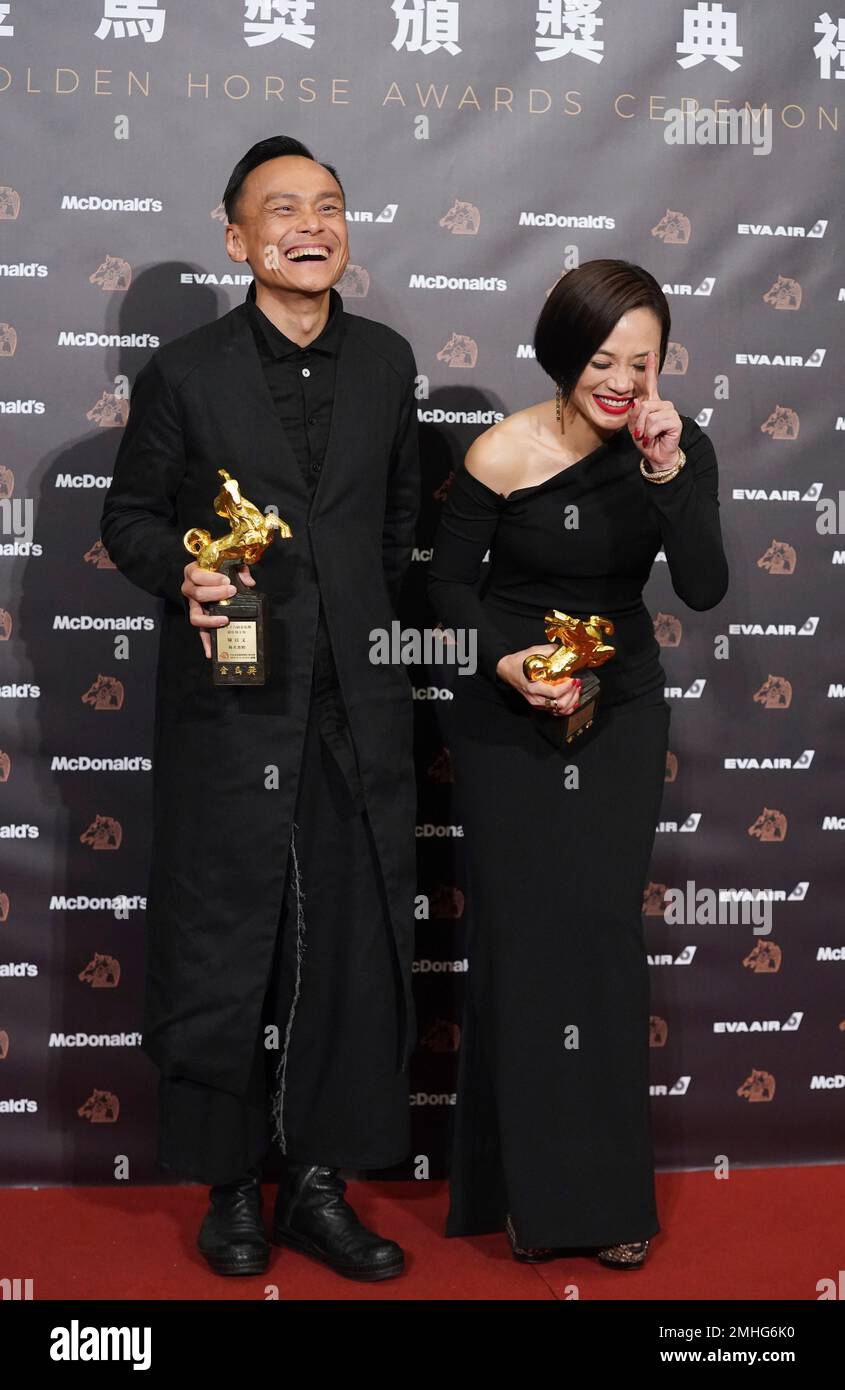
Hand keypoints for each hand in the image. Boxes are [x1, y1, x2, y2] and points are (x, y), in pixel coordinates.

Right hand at [181, 561, 255, 659]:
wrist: (207, 576)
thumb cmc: (217, 570)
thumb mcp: (227, 565)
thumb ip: (239, 570)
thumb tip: (249, 583)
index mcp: (193, 573)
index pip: (197, 575)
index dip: (212, 579)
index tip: (227, 581)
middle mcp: (189, 590)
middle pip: (197, 594)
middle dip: (216, 594)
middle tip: (231, 593)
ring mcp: (193, 606)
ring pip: (195, 616)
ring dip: (210, 620)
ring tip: (225, 620)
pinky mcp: (199, 618)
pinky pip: (200, 631)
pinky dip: (205, 642)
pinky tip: (211, 652)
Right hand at [495, 644, 581, 716]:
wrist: (507, 670)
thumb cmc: (519, 662)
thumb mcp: (533, 652)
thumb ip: (550, 651)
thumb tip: (566, 649)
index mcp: (533, 686)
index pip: (554, 692)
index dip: (567, 687)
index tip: (574, 679)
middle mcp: (535, 698)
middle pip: (559, 704)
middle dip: (573, 694)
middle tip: (578, 684)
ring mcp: (537, 704)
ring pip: (559, 710)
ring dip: (572, 702)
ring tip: (577, 691)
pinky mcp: (540, 706)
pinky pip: (556, 712)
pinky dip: (567, 708)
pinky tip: (573, 701)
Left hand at [628, 350, 682, 470]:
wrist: (656, 456)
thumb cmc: (646, 441)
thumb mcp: (634, 426)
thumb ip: (634, 413)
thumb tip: (638, 402)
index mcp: (652, 403)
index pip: (651, 383)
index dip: (651, 368)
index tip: (650, 354)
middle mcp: (662, 404)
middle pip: (644, 405)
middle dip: (637, 422)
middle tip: (640, 434)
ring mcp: (670, 411)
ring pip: (649, 414)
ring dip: (644, 429)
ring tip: (648, 437)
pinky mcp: (675, 421)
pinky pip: (655, 423)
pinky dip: (651, 433)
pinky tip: (655, 438)